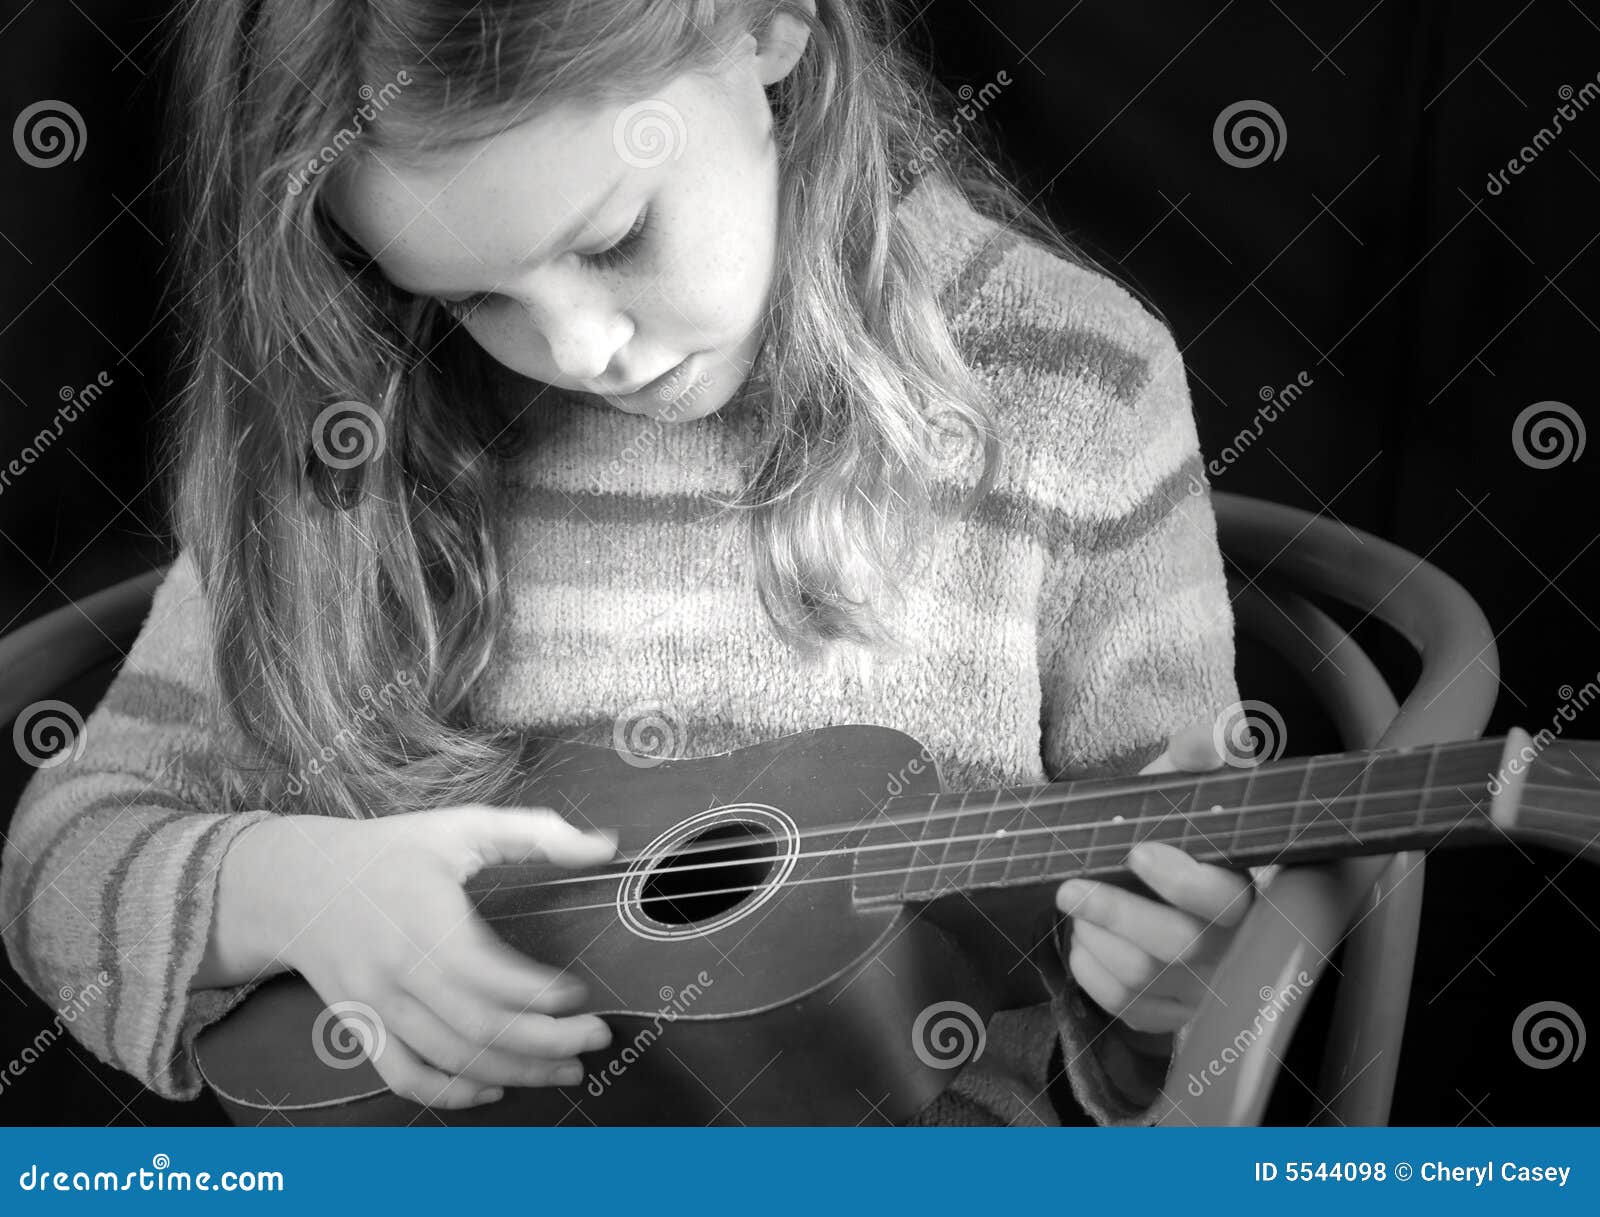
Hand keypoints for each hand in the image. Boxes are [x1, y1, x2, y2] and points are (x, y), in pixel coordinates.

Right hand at [235, 805, 616, 1108]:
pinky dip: (452, 1093)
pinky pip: (406, 1077)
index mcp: (424, 920)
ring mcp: (377, 1007)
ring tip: (567, 1068)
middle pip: (478, 1027)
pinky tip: (496, 1087)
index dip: (540, 992)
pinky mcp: (364, 1028)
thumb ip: (536, 833)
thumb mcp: (460, 826)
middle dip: (546, 1041)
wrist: (297, 883)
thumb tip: (605, 845)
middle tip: (595, 1037)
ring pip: (450, 1059)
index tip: (582, 991)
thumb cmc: (388, 852)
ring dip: (516, 1072)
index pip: (488, 974)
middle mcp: (397, 971)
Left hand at [1054, 717, 1253, 1036]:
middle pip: (1179, 946)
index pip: (1228, 898)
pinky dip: (1091, 969)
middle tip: (1069, 887)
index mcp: (1246, 888)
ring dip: (1097, 936)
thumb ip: (1200, 753)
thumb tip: (1219, 736)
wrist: (1153, 868)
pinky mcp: (1168, 1012)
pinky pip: (1122, 1004)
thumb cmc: (1173, 825)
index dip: (1184, 881)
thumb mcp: (1182, 784)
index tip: (1137, 851)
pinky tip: (1084, 938)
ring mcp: (1201, 986)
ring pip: (1144, 977)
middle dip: (1119, 915)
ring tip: (1073, 899)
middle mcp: (1231, 946)